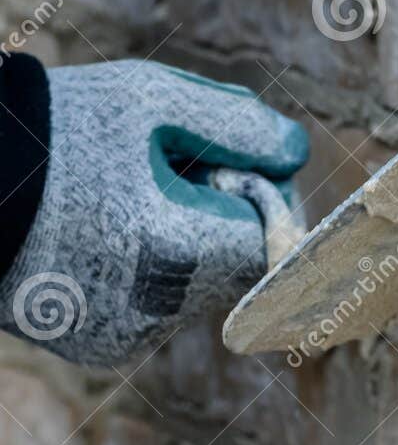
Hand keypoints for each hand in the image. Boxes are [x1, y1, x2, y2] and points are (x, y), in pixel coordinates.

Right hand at [0, 61, 308, 366]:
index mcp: (176, 250)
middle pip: (238, 266)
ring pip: (199, 287)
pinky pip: (157, 307)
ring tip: (127, 196)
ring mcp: (124, 336)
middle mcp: (154, 309)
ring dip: (189, 243)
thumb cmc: (53, 130)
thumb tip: (297, 153)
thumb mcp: (152, 98)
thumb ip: (239, 124)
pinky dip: (151, 270)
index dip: (260, 191)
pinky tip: (106, 230)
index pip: (272, 236)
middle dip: (226, 217)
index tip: (223, 159)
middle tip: (171, 169)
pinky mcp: (98, 346)